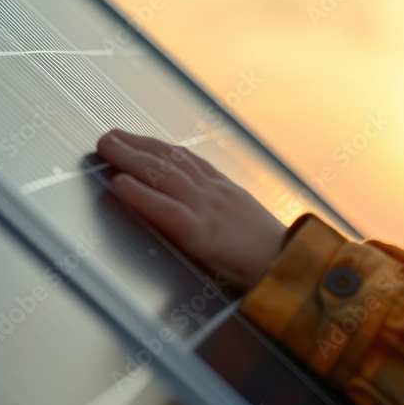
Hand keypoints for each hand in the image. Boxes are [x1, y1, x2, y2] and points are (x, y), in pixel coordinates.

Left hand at [95, 128, 286, 291]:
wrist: (296, 269)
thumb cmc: (274, 254)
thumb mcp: (248, 222)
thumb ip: (224, 211)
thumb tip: (204, 211)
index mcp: (227, 192)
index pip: (188, 160)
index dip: (159, 146)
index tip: (137, 138)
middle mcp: (216, 194)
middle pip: (172, 160)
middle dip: (138, 144)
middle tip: (110, 135)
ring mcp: (210, 210)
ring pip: (165, 175)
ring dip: (131, 158)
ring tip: (108, 147)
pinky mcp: (204, 234)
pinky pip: (167, 209)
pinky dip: (141, 195)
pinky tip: (120, 185)